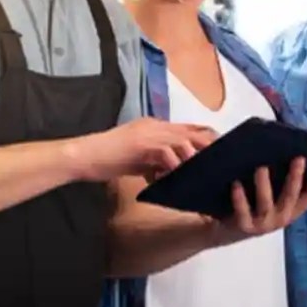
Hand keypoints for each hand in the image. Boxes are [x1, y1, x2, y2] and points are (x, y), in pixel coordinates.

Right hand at [70, 117, 216, 182]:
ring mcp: (149, 133)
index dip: (207, 141)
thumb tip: (172, 173)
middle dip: (210, 150)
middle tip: (222, 168)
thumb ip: (156, 162)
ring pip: (184, 143)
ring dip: (195, 161)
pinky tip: (181, 180)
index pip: (190, 129)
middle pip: (194, 132)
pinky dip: (176, 167)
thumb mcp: (138, 158)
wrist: (84, 155)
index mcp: (156, 126)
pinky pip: (167, 154)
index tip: (221, 156)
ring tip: (206, 178)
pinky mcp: (142, 145)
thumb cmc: (108, 159)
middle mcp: (156, 125)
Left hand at [212, 155, 306, 244]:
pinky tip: (236, 184)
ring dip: (265, 186)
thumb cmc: (259, 204)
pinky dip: (240, 199)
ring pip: (266, 205)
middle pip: (291, 196)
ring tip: (261, 167)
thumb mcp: (282, 196)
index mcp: (294, 208)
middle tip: (298, 158)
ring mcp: (264, 224)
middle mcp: (282, 218)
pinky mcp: (244, 227)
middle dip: (296, 178)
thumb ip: (302, 188)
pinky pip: (242, 213)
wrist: (230, 228)